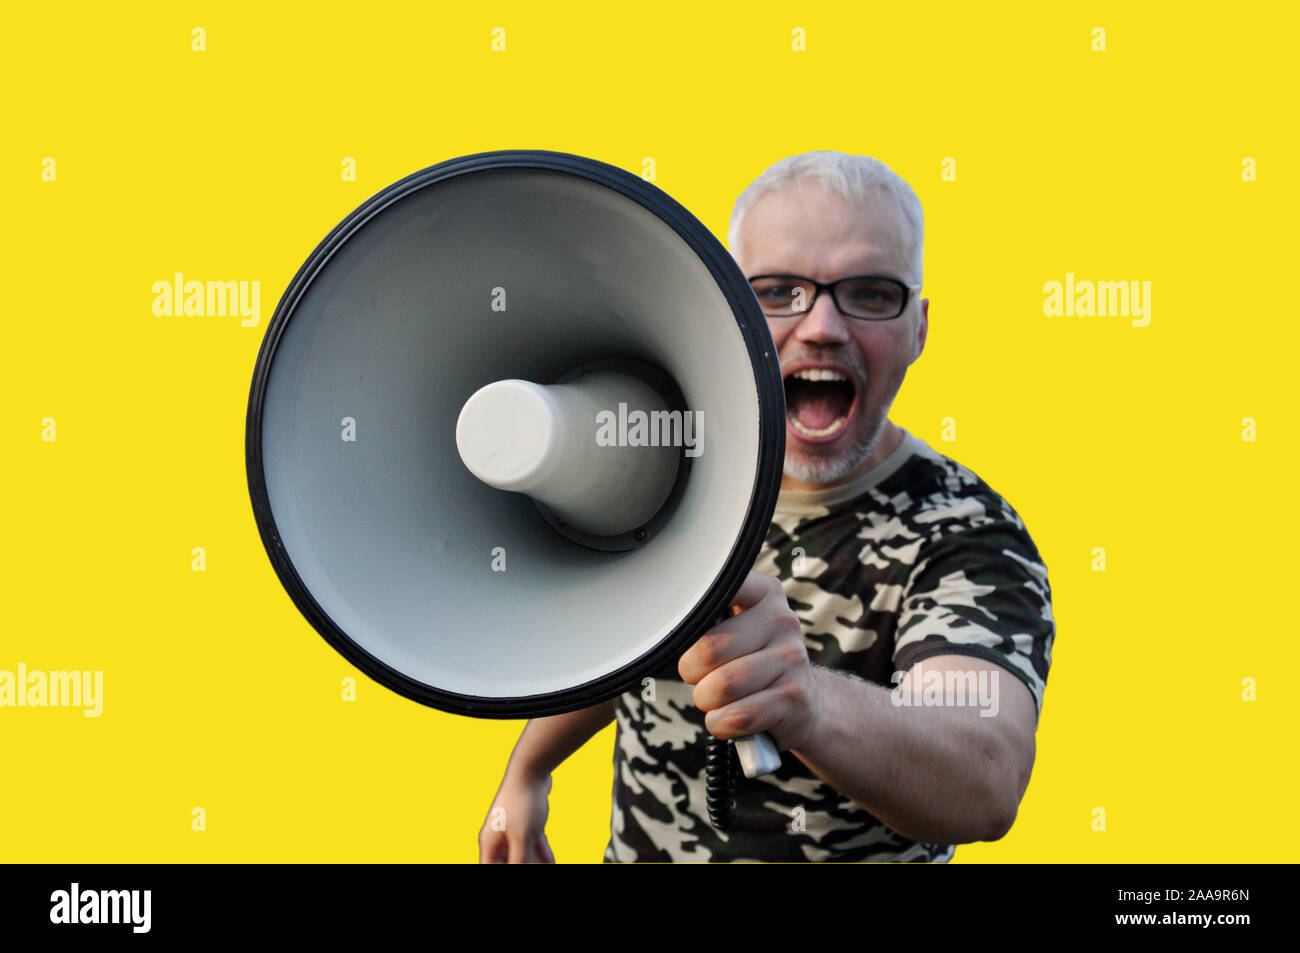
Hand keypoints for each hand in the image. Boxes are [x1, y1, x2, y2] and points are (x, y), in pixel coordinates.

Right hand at [477, 769, 555, 862]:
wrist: (531, 770)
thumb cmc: (521, 803)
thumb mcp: (522, 839)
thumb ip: (519, 862)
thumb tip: (520, 871)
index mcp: (490, 843)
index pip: (490, 868)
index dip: (502, 873)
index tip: (518, 870)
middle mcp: (498, 837)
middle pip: (507, 863)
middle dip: (521, 867)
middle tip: (534, 866)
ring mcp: (513, 829)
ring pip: (522, 854)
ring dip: (533, 863)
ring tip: (546, 866)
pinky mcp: (527, 822)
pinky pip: (533, 844)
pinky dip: (541, 853)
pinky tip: (551, 862)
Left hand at [677, 570, 821, 750]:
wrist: (802, 700)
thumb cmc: (754, 660)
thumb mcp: (738, 626)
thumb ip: (708, 616)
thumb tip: (668, 629)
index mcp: (763, 592)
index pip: (715, 589)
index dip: (689, 615)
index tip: (685, 627)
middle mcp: (782, 619)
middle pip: (708, 650)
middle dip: (692, 673)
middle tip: (701, 677)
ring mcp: (792, 658)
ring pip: (721, 686)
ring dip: (707, 701)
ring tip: (716, 698)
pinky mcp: (794, 697)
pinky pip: (737, 716)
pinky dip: (720, 723)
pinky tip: (727, 718)